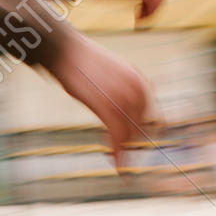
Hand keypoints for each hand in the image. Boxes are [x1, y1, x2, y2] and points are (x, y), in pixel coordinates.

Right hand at [46, 34, 157, 169]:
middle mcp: (137, 89)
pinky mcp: (107, 107)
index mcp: (139, 80)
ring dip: (125, 153)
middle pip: (142, 128)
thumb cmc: (81, 63)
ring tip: (119, 165)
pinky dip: (118, 154)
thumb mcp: (110, 74)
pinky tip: (116, 164)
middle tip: (124, 158)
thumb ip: (123, 90)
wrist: (65, 51)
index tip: (137, 146)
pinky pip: (118, 136)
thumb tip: (124, 107)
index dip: (145, 134)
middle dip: (134, 146)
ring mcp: (123, 98)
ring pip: (130, 135)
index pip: (151, 115)